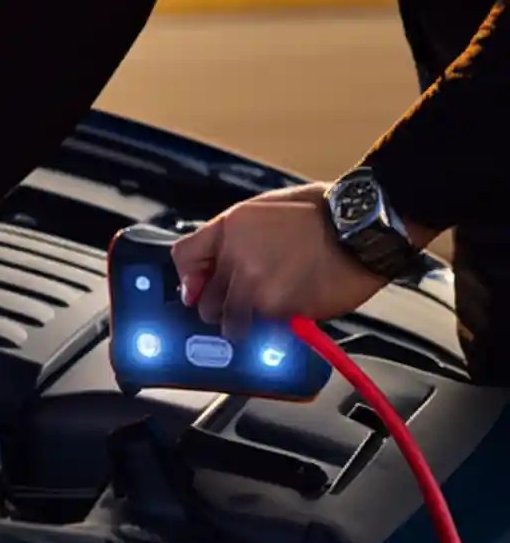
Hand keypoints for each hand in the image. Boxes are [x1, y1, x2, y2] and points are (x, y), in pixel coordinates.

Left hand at [170, 182, 435, 341]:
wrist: (361, 227)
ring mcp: (258, 289)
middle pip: (203, 303)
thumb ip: (226, 240)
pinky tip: (289, 308)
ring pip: (231, 324)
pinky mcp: (283, 311)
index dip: (188, 278)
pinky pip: (265, 330)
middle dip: (219, 307)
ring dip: (244, 323)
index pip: (182, 258)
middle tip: (241, 303)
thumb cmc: (318, 215)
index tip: (195, 289)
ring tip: (265, 311)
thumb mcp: (259, 211)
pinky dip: (274, 327)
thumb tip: (201, 273)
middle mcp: (237, 259)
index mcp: (229, 230)